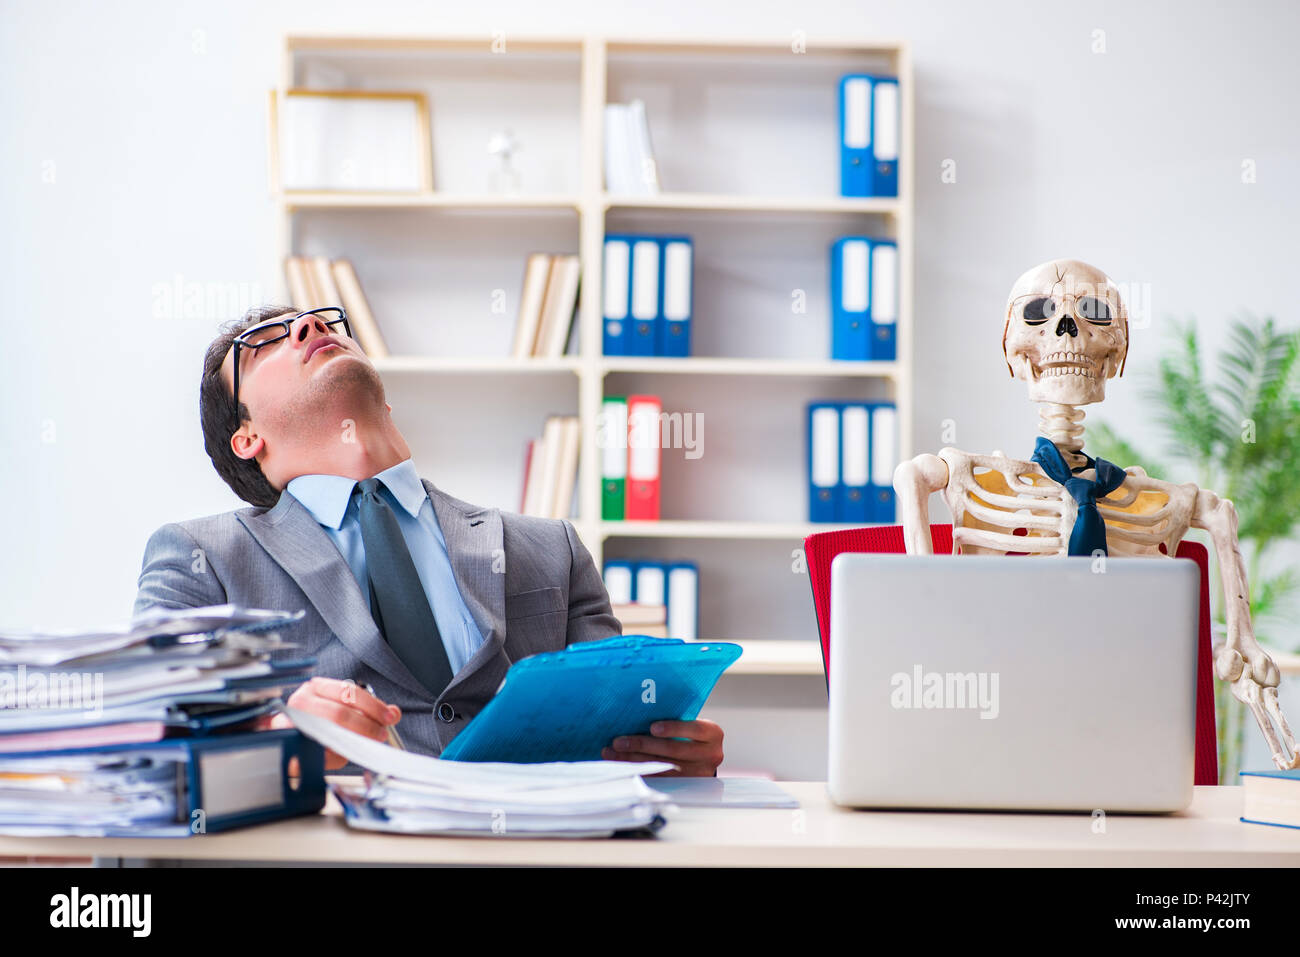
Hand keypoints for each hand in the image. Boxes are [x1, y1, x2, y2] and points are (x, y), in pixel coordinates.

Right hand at [254, 676, 400, 771]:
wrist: (284, 739)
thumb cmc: (315, 723)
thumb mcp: (343, 710)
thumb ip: (368, 711)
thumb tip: (394, 713)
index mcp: (317, 688)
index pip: (349, 692)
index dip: (373, 705)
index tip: (389, 717)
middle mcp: (302, 701)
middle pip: (340, 713)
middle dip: (365, 726)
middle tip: (380, 735)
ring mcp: (291, 723)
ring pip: (327, 733)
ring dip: (352, 741)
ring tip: (365, 745)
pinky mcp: (289, 745)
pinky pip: (317, 753)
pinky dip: (334, 757)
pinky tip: (342, 755)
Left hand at [601, 719, 723, 776]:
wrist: (703, 757)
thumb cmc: (689, 733)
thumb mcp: (690, 724)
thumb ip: (675, 719)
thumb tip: (638, 713)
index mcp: (713, 734)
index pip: (695, 729)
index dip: (674, 728)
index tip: (652, 727)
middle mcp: (711, 755)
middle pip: (674, 751)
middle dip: (643, 745)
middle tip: (619, 741)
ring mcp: (699, 774)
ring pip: (663, 767)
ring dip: (634, 760)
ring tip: (613, 753)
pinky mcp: (686, 786)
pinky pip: (659, 780)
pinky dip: (639, 771)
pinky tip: (622, 765)